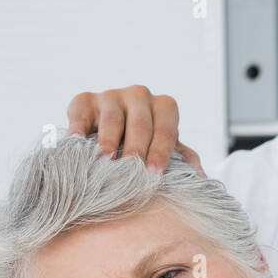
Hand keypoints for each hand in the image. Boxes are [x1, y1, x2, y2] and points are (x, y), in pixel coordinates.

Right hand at [66, 85, 202, 173]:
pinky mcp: (85, 101)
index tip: (154, 175)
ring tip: (105, 161)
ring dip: (109, 141)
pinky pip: (81, 113)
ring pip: (112, 118)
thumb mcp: (168, 153)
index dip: (161, 152)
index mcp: (163, 107)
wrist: (113, 140)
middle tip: (133, 169)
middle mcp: (138, 96)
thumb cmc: (147, 148)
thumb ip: (185, 163)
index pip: (166, 128)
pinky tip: (76, 145)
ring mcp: (111, 96)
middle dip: (137, 148)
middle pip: (141, 123)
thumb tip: (202, 181)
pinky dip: (78, 128)